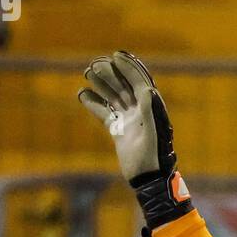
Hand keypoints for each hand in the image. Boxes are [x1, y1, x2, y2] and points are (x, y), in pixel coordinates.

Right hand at [78, 51, 192, 229]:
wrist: (148, 180)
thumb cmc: (154, 159)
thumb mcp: (154, 135)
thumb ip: (152, 113)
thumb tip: (148, 90)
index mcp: (152, 110)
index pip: (140, 83)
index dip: (129, 68)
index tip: (115, 55)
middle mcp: (141, 113)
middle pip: (125, 87)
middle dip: (111, 74)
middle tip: (94, 65)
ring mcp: (129, 121)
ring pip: (114, 97)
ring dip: (101, 85)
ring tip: (87, 73)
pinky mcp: (119, 131)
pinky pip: (105, 113)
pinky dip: (94, 104)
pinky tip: (82, 95)